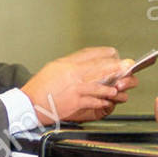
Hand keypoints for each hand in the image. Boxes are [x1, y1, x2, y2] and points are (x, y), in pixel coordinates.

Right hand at [22, 47, 137, 123]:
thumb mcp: (55, 66)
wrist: (30, 103)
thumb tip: (87, 60)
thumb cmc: (40, 86)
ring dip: (112, 87)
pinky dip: (102, 101)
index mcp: (68, 65)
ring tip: (121, 87)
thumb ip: (72, 62)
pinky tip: (108, 100)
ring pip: (99, 86)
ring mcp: (76, 90)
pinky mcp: (76, 103)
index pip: (91, 55)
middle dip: (115, 68)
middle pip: (99, 69)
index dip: (105, 54)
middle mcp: (73, 76)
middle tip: (127, 68)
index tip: (114, 53)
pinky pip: (93, 101)